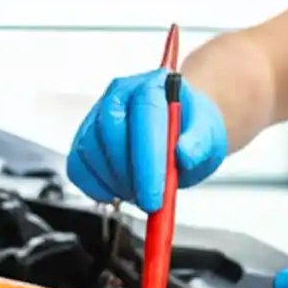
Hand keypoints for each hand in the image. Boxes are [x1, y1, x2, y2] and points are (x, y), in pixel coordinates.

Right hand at [66, 68, 226, 212]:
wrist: (180, 131)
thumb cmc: (191, 128)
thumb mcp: (209, 134)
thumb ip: (200, 143)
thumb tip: (184, 155)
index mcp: (153, 85)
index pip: (145, 115)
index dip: (148, 161)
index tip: (155, 196)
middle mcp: (120, 95)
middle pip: (111, 131)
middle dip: (129, 174)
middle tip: (149, 202)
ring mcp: (97, 115)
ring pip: (91, 150)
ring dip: (114, 182)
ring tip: (140, 192)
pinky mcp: (84, 138)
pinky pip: (77, 166)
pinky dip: (94, 187)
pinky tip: (116, 192)